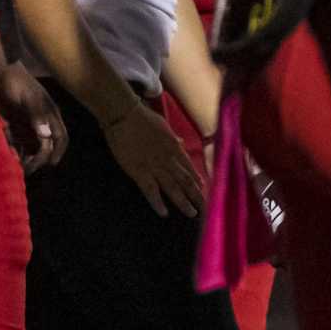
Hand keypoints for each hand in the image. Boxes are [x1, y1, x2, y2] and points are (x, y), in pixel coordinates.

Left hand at [0, 63, 65, 172]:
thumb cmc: (15, 83)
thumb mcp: (27, 98)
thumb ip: (36, 116)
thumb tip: (45, 136)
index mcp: (50, 115)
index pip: (60, 137)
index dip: (58, 151)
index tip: (51, 164)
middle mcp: (41, 121)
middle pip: (45, 145)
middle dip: (39, 159)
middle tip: (28, 169)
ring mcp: (27, 123)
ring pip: (32, 146)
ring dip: (27, 157)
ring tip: (19, 168)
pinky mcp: (14, 124)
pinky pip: (18, 142)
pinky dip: (16, 150)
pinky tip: (10, 157)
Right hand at [101, 101, 203, 215]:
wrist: (124, 115)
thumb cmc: (142, 117)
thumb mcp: (163, 126)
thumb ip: (173, 137)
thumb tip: (181, 143)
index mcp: (175, 148)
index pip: (189, 168)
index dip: (197, 180)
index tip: (203, 189)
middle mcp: (168, 160)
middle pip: (186, 181)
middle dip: (197, 195)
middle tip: (206, 209)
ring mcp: (154, 166)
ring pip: (173, 188)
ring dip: (183, 202)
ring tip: (191, 213)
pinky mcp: (139, 171)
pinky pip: (150, 190)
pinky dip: (157, 202)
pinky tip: (164, 213)